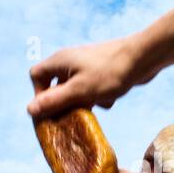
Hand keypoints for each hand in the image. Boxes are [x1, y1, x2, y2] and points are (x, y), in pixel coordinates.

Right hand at [26, 35, 154, 117]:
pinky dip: (99, 96)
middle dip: (65, 102)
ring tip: (96, 103)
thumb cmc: (110, 72)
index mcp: (60, 61)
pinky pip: (92, 88)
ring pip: (76, 89)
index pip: (36, 76)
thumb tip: (29, 110)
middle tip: (74, 115)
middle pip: (56, 85)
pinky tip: (111, 97)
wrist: (144, 57)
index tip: (51, 109)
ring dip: (84, 101)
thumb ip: (55, 101)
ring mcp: (87, 65)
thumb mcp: (80, 91)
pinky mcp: (102, 71)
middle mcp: (70, 60)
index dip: (39, 94)